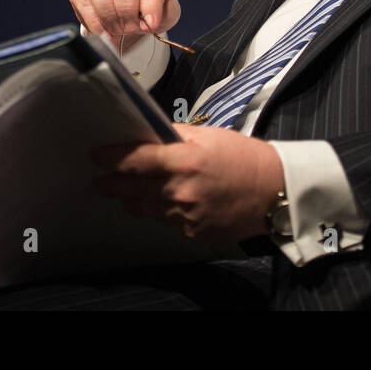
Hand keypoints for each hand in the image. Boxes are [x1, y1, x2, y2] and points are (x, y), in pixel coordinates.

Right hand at [70, 0, 181, 43]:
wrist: (128, 11)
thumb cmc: (149, 5)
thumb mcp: (166, 10)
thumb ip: (163, 14)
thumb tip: (147, 21)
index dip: (151, 3)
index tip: (151, 24)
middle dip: (127, 10)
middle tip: (132, 28)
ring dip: (110, 17)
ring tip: (118, 30)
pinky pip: (83, 1)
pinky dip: (94, 21)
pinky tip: (104, 29)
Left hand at [90, 123, 285, 242]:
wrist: (274, 191)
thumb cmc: (243, 157)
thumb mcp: (209, 136)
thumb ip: (174, 136)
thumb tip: (147, 136)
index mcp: (184, 160)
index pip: (135, 160)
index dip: (111, 159)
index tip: (95, 157)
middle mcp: (181, 191)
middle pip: (132, 190)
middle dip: (112, 185)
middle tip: (97, 182)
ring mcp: (186, 216)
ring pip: (147, 209)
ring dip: (134, 200)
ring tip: (125, 194)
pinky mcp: (193, 233)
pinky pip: (168, 222)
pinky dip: (163, 212)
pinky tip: (166, 204)